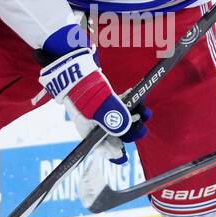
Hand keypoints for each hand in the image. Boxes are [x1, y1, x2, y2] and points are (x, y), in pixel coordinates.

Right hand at [38, 24, 148, 142]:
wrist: (70, 61)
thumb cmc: (81, 83)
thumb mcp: (97, 102)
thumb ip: (112, 115)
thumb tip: (126, 129)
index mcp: (86, 128)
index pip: (99, 146)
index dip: (111, 153)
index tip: (123, 155)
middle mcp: (92, 121)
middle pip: (112, 134)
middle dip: (128, 133)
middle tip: (141, 129)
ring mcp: (97, 108)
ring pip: (118, 118)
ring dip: (133, 117)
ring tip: (145, 112)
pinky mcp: (103, 96)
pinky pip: (118, 104)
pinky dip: (128, 103)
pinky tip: (138, 99)